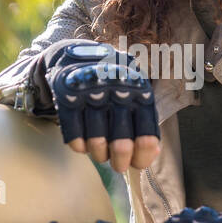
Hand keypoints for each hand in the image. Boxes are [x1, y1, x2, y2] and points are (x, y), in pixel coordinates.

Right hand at [33, 41, 161, 174]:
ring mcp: (91, 96)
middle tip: (118, 165)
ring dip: (99, 155)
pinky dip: (80, 146)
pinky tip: (84, 142)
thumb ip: (145, 122)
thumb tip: (153, 152)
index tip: (136, 163)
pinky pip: (74, 138)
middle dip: (120, 163)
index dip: (143, 157)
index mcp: (139, 93)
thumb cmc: (113, 83)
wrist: (76, 57)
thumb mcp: (135, 93)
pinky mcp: (68, 100)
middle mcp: (117, 94)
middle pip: (121, 146)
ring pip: (96, 145)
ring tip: (100, 152)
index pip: (147, 137)